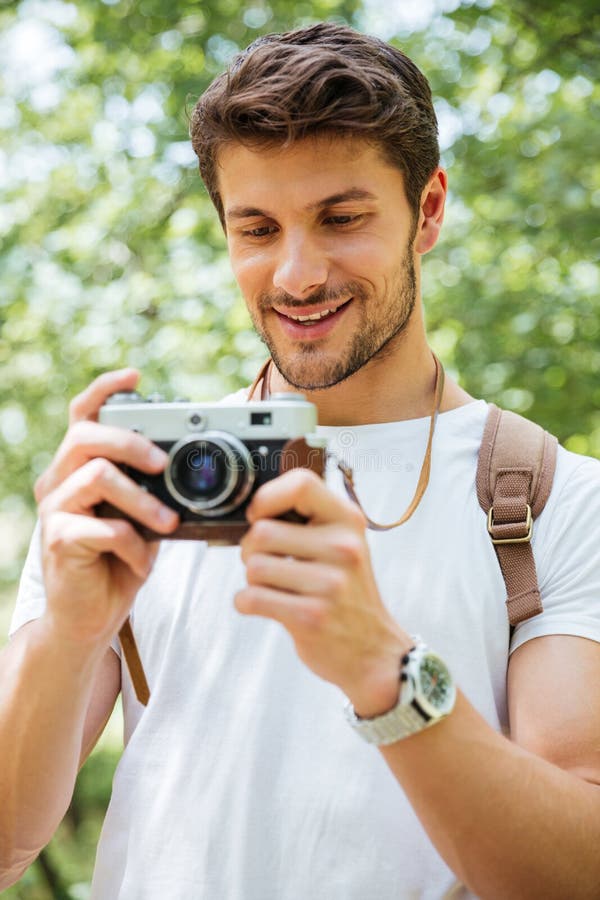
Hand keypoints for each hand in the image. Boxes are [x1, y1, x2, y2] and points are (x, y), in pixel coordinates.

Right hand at [35, 369, 178, 649]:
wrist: (89, 618)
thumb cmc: (118, 562)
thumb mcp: (142, 518)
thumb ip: (154, 490)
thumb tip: (194, 466)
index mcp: (79, 468)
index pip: (82, 416)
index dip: (104, 390)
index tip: (134, 375)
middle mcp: (59, 482)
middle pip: (85, 437)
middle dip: (131, 442)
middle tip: (163, 463)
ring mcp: (55, 511)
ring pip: (97, 478)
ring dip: (142, 501)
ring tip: (169, 525)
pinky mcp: (58, 541)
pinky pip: (103, 528)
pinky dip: (134, 545)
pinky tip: (142, 563)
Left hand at [236, 469, 410, 716]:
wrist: (373, 651)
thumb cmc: (347, 593)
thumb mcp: (344, 545)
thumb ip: (310, 521)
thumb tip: (254, 507)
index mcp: (349, 521)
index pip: (300, 484)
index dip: (267, 497)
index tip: (259, 516)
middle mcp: (343, 548)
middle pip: (262, 532)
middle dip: (251, 550)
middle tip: (267, 563)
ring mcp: (329, 584)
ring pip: (253, 567)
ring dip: (252, 579)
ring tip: (274, 587)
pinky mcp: (310, 617)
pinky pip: (251, 598)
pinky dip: (247, 603)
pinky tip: (266, 606)